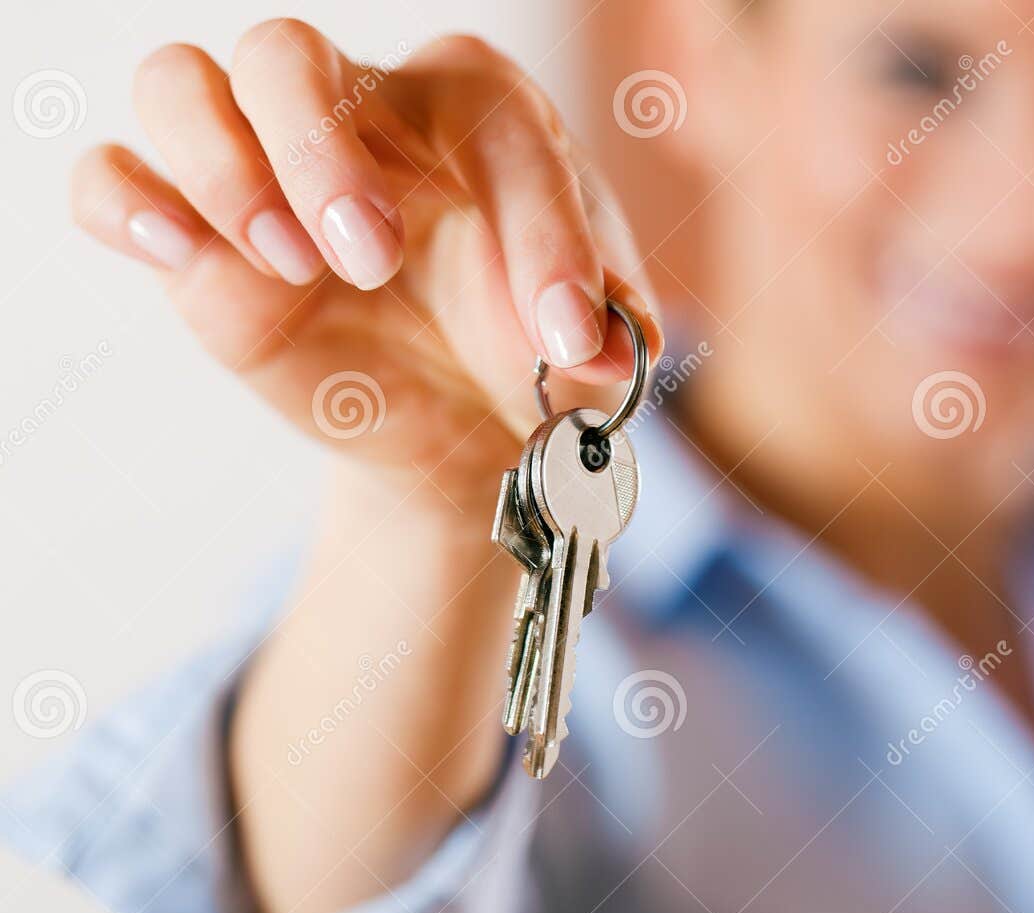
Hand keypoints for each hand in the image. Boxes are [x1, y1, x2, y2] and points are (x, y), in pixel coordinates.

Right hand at [66, 22, 664, 912]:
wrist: (468, 428)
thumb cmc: (530, 358)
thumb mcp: (590, 355)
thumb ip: (611, 338)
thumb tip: (608, 351)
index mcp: (476, 121)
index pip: (490, 121)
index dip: (538, 227)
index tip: (567, 336)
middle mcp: (360, 122)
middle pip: (290, 55)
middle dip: (321, 151)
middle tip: (373, 259)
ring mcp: (267, 177)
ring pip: (184, 83)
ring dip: (221, 165)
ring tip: (290, 263)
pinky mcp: (201, 248)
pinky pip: (115, 178)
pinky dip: (128, 203)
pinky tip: (180, 254)